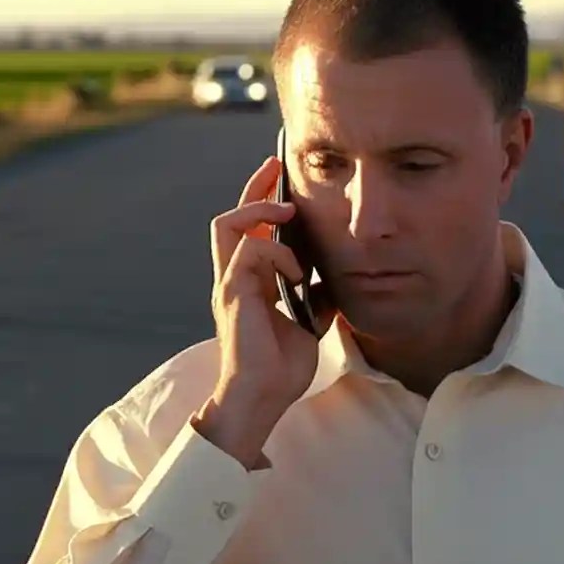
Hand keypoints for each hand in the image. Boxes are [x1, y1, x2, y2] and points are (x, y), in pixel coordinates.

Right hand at [195, 155, 330, 468]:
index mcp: (248, 284)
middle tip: (275, 165)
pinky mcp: (233, 293)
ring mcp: (229, 284)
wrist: (263, 398)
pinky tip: (298, 271)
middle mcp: (232, 279)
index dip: (261, 201)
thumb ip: (315, 294)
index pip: (248, 231)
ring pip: (229, 224)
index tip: (281, 178)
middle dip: (253, 187)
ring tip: (288, 213)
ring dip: (261, 212)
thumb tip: (334, 276)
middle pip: (230, 218)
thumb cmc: (280, 368)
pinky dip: (277, 252)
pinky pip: (250, 250)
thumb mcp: (309, 320)